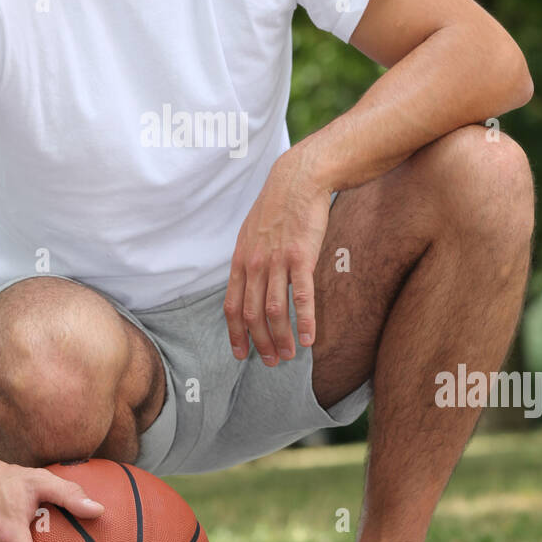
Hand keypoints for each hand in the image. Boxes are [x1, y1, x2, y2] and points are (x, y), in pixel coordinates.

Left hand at [224, 142, 331, 365]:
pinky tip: (309, 340)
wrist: (297, 179)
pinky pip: (302, 296)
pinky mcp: (301, 257)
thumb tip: (248, 283)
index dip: (236, 334)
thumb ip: (249, 260)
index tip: (241, 355)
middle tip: (271, 362)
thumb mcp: (251, 233)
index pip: (231, 306)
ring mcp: (277, 261)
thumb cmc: (277, 207)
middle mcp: (254, 264)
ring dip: (281, 339)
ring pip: (275, 311)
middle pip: (251, 314)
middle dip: (260, 343)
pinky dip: (305, 321)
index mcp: (240, 260)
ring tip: (289, 356)